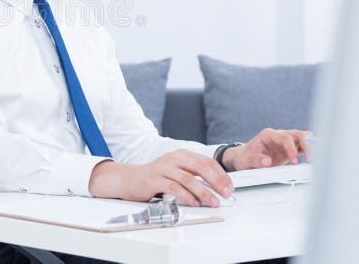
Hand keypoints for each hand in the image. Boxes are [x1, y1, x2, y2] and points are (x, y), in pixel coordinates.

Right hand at [88, 150, 233, 207]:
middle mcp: (173, 159)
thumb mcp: (176, 171)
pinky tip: (194, 203)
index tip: (229, 186)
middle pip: (200, 167)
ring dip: (204, 192)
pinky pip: (174, 188)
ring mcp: (163, 168)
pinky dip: (186, 196)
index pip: (206, 161)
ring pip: (188, 179)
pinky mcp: (154, 180)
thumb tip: (216, 186)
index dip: (221, 174)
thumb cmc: (155, 177)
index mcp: (181, 155)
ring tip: (213, 202)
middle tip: (226, 193)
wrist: (129, 179)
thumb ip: (193, 175)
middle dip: (217, 181)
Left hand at [222, 128, 311, 170]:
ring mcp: (285, 142)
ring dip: (310, 147)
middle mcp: (278, 135)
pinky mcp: (289, 149)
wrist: (243, 159)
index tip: (294, 161)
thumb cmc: (244, 158)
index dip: (291, 149)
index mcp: (268, 134)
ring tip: (313, 160)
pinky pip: (302, 147)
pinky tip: (311, 161)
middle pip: (297, 134)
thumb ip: (254, 160)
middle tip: (309, 160)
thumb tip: (267, 161)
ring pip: (303, 138)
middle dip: (306, 145)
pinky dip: (309, 152)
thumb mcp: (244, 160)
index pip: (285, 137)